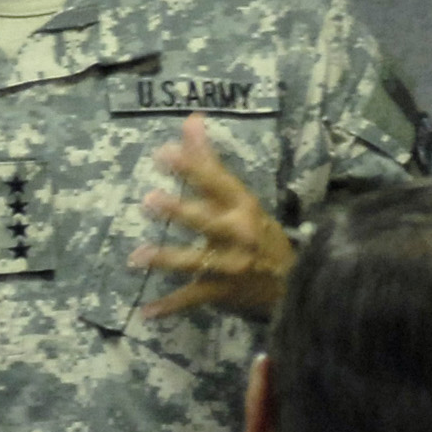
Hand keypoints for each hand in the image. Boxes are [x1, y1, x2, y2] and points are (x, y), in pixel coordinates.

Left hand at [130, 113, 295, 318]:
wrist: (294, 282)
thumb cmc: (258, 233)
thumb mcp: (239, 197)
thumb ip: (209, 161)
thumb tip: (190, 119)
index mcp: (243, 206)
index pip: (216, 182)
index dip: (191, 167)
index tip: (163, 153)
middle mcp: (239, 233)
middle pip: (207, 220)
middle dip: (180, 211)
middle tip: (149, 201)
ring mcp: (231, 264)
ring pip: (196, 261)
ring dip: (167, 259)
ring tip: (137, 256)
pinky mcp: (223, 290)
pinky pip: (192, 298)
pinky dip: (169, 307)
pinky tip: (145, 312)